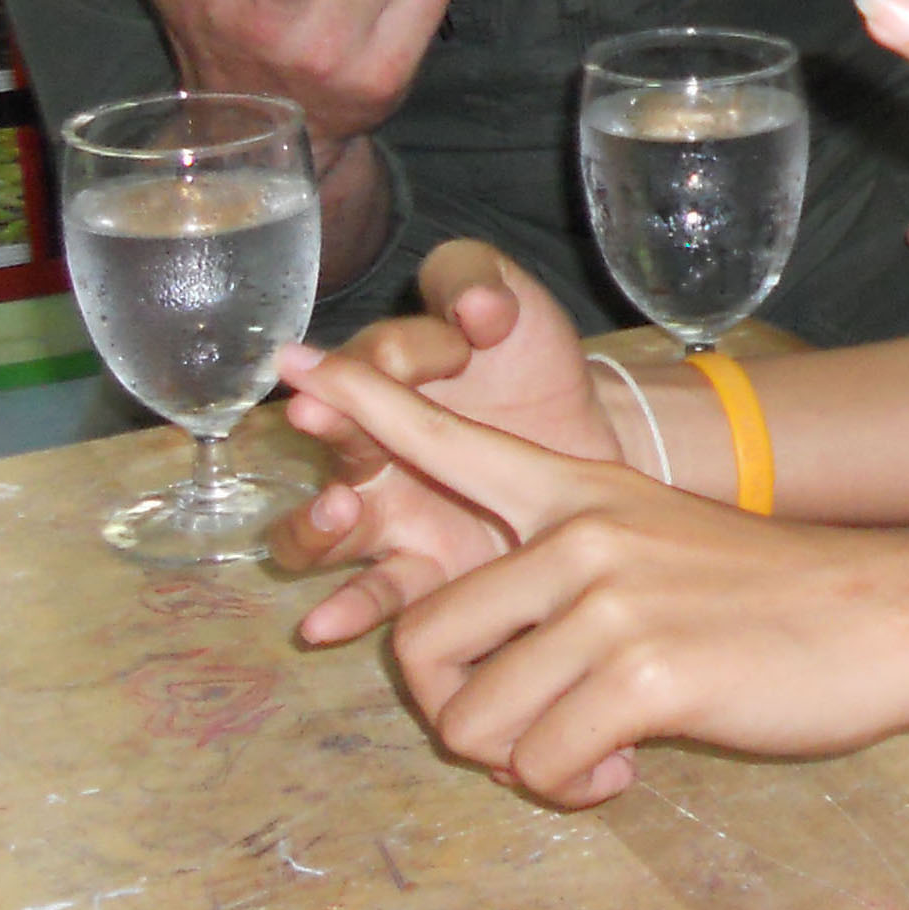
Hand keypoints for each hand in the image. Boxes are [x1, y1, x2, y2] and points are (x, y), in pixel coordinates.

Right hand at [276, 241, 622, 645]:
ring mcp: (388, 514)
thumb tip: (477, 305)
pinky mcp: (421, 572)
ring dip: (315, 523)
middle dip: (329, 425)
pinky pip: (372, 595)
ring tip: (340, 507)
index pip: (376, 357)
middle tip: (316, 413)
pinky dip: (347, 611)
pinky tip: (325, 625)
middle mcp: (371, 446)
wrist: (593, 441)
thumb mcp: (515, 308)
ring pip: (320, 529)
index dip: (391, 351)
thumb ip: (483, 284)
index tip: (420, 348)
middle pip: (332, 439)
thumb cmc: (534, 364)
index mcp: (388, 375)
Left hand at [280, 353, 908, 804]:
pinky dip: (577, 789)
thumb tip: (490, 684)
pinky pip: (543, 765)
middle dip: (463, 717)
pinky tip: (631, 767)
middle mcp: (580, 534)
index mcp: (580, 496)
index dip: (363, 406)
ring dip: (525, 765)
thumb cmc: (775, 605)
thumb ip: (571, 586)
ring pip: (478, 723)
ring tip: (598, 752)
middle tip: (535, 733)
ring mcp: (611, 598)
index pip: (449, 441)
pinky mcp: (644, 669)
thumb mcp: (665, 553)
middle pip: (424, 646)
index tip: (290, 363)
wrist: (892, 617)